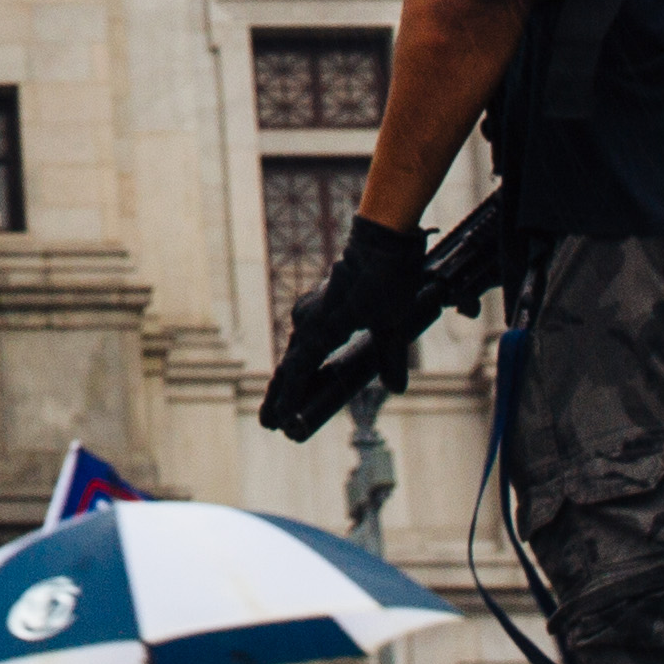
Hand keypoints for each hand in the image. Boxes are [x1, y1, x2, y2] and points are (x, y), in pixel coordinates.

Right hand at [260, 214, 434, 440]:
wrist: (381, 238)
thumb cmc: (386, 278)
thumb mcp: (393, 323)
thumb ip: (391, 357)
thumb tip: (396, 389)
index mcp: (323, 327)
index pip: (299, 370)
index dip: (290, 398)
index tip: (281, 421)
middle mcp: (309, 319)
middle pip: (289, 364)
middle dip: (278, 396)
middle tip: (267, 424)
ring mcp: (311, 310)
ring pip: (294, 351)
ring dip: (287, 378)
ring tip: (278, 403)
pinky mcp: (319, 304)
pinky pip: (303, 337)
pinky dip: (300, 358)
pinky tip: (301, 368)